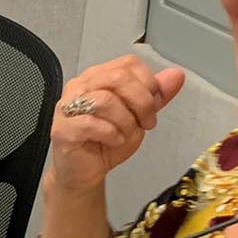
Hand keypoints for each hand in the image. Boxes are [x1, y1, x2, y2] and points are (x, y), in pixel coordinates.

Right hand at [48, 57, 186, 193]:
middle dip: (141, 102)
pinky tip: (114, 140)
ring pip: (105, 100)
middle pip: (118, 77)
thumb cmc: (105, 143)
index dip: (148, 83)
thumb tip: (174, 75)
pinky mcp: (63, 129)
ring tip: (127, 134)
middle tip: (146, 122)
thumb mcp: (139, 117)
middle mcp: (81, 87)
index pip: (128, 64)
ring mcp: (68, 108)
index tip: (153, 104)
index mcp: (98, 78)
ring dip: (126, 121)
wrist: (84, 173)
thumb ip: (156, 96)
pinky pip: (91, 124)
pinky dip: (111, 134)